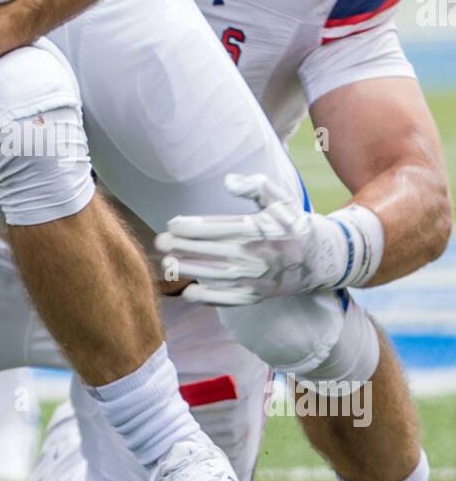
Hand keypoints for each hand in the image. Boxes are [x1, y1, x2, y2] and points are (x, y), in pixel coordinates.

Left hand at [156, 172, 349, 305]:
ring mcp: (257, 278)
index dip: (193, 227)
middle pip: (212, 252)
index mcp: (260, 230)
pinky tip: (188, 291)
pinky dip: (208, 297)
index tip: (172, 224)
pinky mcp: (257, 295)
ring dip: (189, 270)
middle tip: (160, 243)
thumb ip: (256, 186)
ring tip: (167, 264)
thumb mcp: (281, 198)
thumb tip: (228, 181)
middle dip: (183, 248)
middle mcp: (257, 255)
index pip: (220, 228)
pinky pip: (229, 299)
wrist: (321, 258)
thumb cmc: (294, 224)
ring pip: (216, 276)